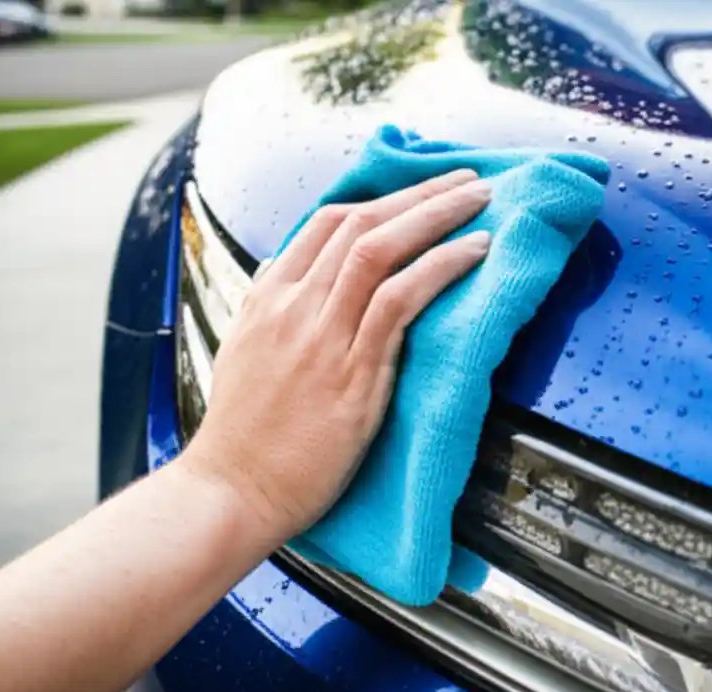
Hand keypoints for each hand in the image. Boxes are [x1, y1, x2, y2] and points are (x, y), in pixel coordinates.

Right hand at [177, 169, 490, 544]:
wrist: (232, 491)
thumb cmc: (243, 436)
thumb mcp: (242, 353)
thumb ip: (266, 306)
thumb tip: (282, 267)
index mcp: (269, 298)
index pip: (327, 222)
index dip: (381, 199)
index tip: (418, 192)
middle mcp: (294, 306)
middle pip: (361, 223)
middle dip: (419, 192)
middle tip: (465, 178)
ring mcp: (322, 337)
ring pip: (382, 248)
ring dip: (438, 214)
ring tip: (480, 199)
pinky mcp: (352, 373)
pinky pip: (401, 299)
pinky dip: (441, 266)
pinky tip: (473, 251)